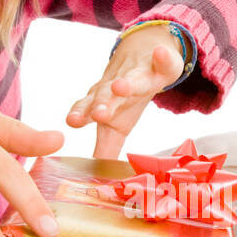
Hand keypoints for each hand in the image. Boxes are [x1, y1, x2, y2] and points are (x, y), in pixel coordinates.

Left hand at [66, 25, 185, 158]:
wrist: (145, 57)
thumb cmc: (125, 99)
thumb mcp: (115, 126)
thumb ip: (105, 150)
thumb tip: (98, 182)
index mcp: (103, 102)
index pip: (88, 108)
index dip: (81, 114)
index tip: (73, 121)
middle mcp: (117, 88)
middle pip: (107, 95)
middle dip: (102, 104)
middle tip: (98, 114)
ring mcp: (140, 75)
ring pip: (132, 80)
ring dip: (126, 84)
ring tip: (120, 86)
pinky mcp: (162, 66)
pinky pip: (164, 61)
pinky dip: (162, 57)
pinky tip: (160, 54)